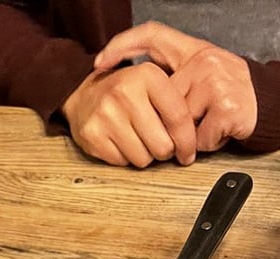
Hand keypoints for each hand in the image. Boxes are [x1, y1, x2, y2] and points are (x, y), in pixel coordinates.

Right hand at [61, 62, 197, 167]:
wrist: (84, 95)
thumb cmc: (127, 94)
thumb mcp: (155, 83)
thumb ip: (178, 104)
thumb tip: (195, 140)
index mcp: (148, 75)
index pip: (179, 118)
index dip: (188, 142)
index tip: (188, 152)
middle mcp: (125, 92)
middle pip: (163, 146)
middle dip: (164, 150)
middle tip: (156, 141)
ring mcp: (106, 114)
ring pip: (143, 159)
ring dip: (144, 155)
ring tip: (136, 138)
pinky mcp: (92, 134)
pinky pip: (122, 163)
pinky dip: (124, 158)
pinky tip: (120, 142)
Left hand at [94, 22, 257, 153]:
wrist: (275, 104)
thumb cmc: (236, 95)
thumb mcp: (205, 76)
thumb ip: (176, 83)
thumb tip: (138, 101)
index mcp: (194, 50)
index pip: (153, 35)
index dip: (123, 45)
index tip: (100, 62)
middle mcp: (203, 61)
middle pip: (164, 100)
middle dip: (169, 124)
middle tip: (188, 130)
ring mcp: (215, 82)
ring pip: (180, 123)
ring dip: (192, 136)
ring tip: (212, 126)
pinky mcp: (226, 107)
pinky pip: (200, 138)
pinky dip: (209, 144)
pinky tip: (222, 132)